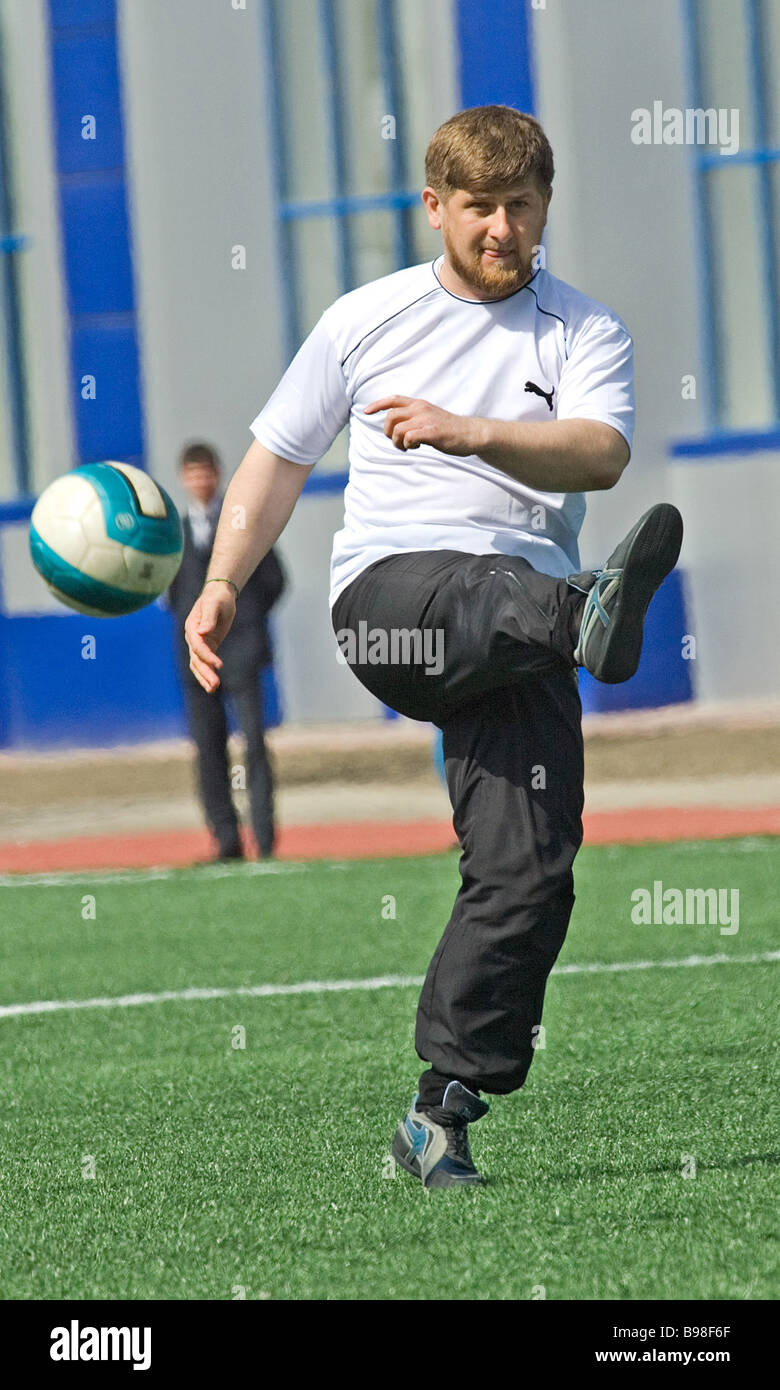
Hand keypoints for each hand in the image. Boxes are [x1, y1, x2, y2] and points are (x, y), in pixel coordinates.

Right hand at [184, 582, 236, 691]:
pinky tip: (213, 685)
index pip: (198, 645)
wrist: (219, 594)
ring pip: (198, 664)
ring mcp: (199, 643)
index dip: (207, 656)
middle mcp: (193, 637)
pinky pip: (205, 663)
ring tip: (213, 689)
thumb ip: (209, 618)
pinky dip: (208, 673)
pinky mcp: (208, 646)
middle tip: (215, 685)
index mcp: (192, 627)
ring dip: (205, 677)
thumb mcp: (214, 605)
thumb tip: (202, 632)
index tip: (219, 665)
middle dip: (205, 672)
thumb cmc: (217, 598)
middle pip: (196, 659)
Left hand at [364, 395, 480, 455]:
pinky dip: (407, 445)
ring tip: (407, 447)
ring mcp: (426, 420)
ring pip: (397, 429)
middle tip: (396, 441)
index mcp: (419, 404)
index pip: (393, 399)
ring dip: (397, 442)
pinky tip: (415, 447)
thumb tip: (396, 427)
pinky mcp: (431, 432)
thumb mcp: (430, 417)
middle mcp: (420, 409)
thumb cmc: (450, 429)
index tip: (366, 411)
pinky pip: (408, 438)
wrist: (471, 433)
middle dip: (387, 431)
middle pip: (390, 416)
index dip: (377, 404)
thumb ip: (414, 418)